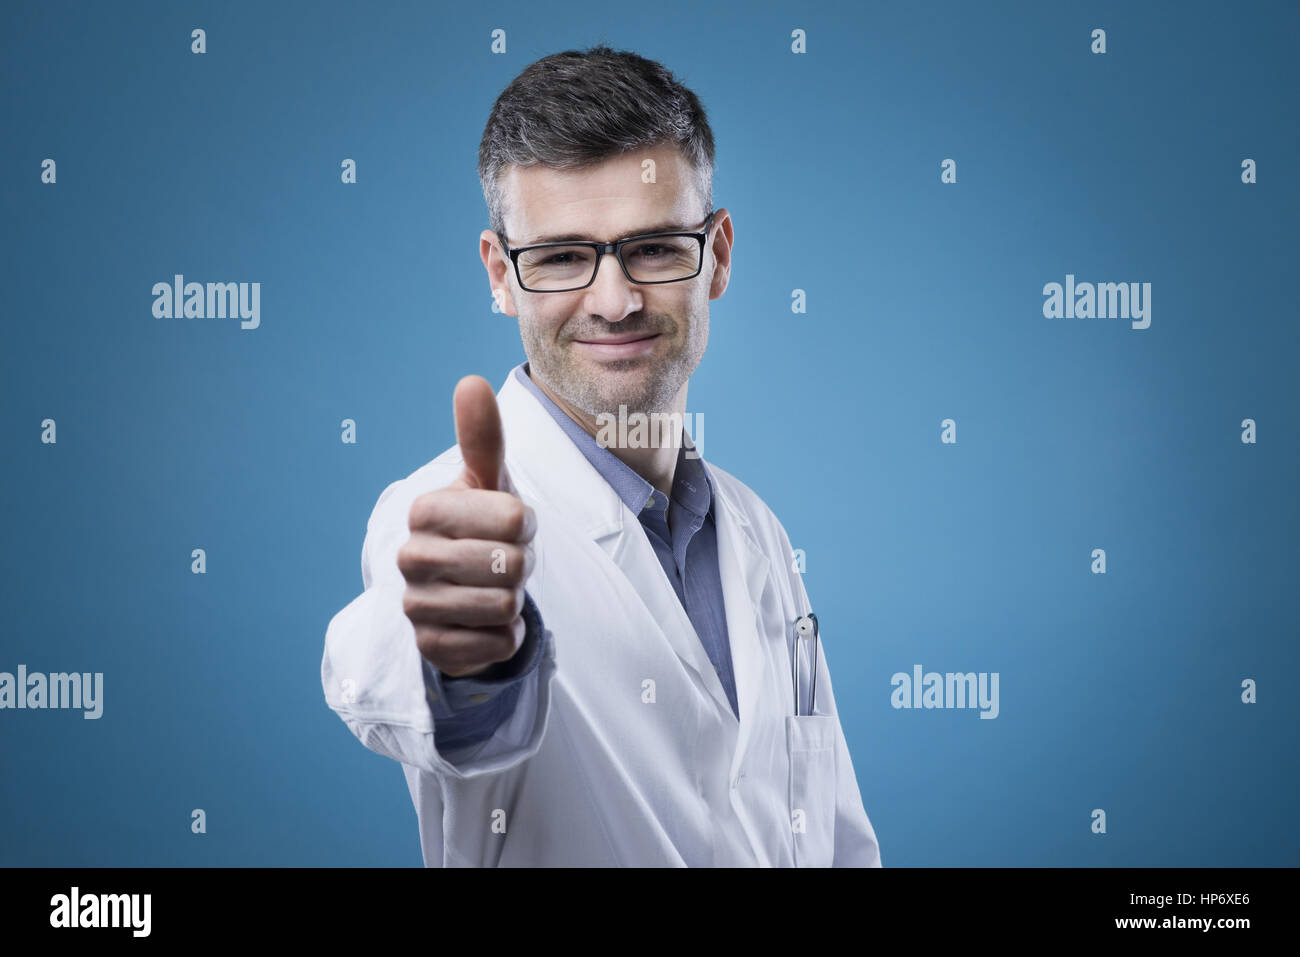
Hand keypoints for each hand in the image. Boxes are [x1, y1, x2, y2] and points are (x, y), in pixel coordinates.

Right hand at [398, 375, 536, 677]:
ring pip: (506, 606)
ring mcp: (416, 607)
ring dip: (514, 600)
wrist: (467, 591)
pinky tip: (485, 622)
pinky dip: (506, 635)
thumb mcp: (490, 482)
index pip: (514, 518)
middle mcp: (410, 558)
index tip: (509, 523)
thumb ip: (483, 437)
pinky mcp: (431, 650)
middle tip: (503, 560)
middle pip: (511, 564)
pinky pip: (499, 643)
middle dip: (521, 564)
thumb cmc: (483, 526)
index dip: (526, 522)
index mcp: (425, 510)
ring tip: (494, 588)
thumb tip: (471, 382)